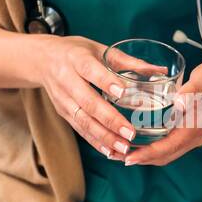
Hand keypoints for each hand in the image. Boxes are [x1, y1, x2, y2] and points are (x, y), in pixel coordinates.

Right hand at [30, 35, 140, 158]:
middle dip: (109, 119)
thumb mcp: (99, 49)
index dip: (106, 82)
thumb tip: (159, 70)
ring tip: (124, 148)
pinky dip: (95, 142)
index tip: (123, 93)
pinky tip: (111, 152)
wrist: (41, 60)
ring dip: (104, 137)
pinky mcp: (62, 112)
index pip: (91, 71)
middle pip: (87, 102)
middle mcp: (66, 79)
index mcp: (77, 59)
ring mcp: (62, 99)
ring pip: (83, 120)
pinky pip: (79, 129)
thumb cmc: (76, 52)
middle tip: (130, 133)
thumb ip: (128, 62)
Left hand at [123, 58, 201, 166]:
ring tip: (119, 152)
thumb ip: (193, 89)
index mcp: (198, 125)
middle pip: (164, 156)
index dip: (147, 154)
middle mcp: (196, 136)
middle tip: (113, 155)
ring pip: (166, 154)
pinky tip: (137, 142)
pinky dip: (152, 149)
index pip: (169, 146)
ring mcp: (195, 136)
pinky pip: (170, 146)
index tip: (127, 158)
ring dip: (144, 156)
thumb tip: (177, 104)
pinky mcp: (192, 132)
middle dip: (139, 159)